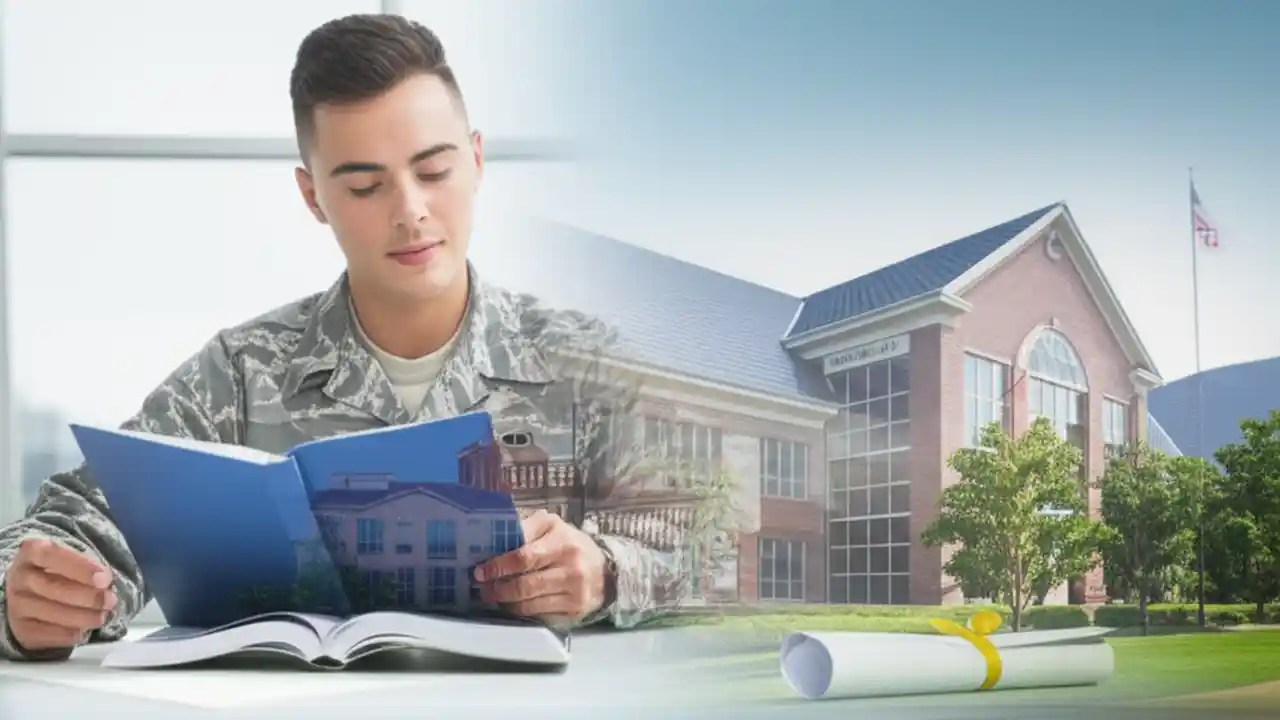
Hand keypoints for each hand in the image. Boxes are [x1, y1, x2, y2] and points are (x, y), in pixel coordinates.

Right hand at [3, 538, 116, 651]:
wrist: (34, 593)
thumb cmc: (62, 571)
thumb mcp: (73, 559)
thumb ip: (88, 567)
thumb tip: (107, 584)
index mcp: (32, 552)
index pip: (52, 556)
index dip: (80, 568)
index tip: (104, 579)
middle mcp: (19, 578)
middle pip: (52, 587)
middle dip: (87, 596)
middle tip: (110, 601)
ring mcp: (16, 605)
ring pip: (50, 612)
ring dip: (82, 617)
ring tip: (102, 616)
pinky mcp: (20, 628)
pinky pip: (46, 634)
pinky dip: (68, 633)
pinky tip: (83, 630)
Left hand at [473, 510, 607, 621]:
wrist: (605, 571)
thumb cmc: (570, 545)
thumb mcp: (552, 526)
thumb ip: (526, 528)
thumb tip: (494, 537)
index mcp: (562, 543)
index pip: (524, 558)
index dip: (498, 566)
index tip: (481, 571)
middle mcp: (571, 570)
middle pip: (524, 586)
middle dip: (497, 588)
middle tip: (481, 588)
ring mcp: (573, 594)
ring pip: (528, 604)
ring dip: (505, 602)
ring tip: (493, 596)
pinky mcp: (573, 613)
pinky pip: (538, 615)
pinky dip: (520, 611)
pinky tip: (513, 604)